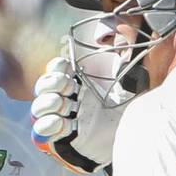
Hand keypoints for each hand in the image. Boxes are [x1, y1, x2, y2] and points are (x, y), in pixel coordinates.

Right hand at [30, 51, 125, 173]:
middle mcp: (64, 99)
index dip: (59, 67)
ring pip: (37, 107)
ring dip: (49, 103)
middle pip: (43, 85)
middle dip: (53, 83)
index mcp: (77, 84)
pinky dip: (47, 125)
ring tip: (65, 106)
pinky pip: (39, 131)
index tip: (71, 68)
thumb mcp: (130, 82)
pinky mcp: (57, 140)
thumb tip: (138, 33)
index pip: (56, 68)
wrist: (126, 142)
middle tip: (71, 88)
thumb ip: (129, 60)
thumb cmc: (124, 112)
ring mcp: (58, 119)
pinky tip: (63, 123)